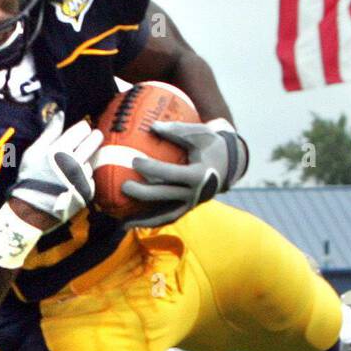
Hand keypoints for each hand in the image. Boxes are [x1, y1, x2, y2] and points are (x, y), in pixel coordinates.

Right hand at [10, 112, 103, 228]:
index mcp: (60, 150)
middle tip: (86, 141)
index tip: (77, 133)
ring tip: (72, 169)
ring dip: (86, 161)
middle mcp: (75, 162)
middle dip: (92, 138)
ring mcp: (82, 178)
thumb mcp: (34, 152)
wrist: (32, 211)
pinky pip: (91, 178)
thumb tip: (61, 114)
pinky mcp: (87, 192)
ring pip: (92, 160)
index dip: (81, 129)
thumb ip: (49, 132)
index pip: (83, 128)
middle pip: (95, 140)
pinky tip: (73, 182)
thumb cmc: (30, 179)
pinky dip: (85, 178)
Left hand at [122, 119, 248, 226]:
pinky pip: (166, 218)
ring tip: (123, 223)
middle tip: (123, 187)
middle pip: (165, 196)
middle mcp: (195, 193)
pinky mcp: (186, 210)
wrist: (228, 165)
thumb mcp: (200, 134)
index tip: (134, 161)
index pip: (172, 174)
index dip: (153, 169)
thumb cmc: (210, 145)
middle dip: (143, 194)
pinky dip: (150, 223)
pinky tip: (132, 223)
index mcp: (199, 175)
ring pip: (165, 215)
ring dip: (144, 220)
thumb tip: (152, 126)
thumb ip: (178, 131)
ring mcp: (190, 204)